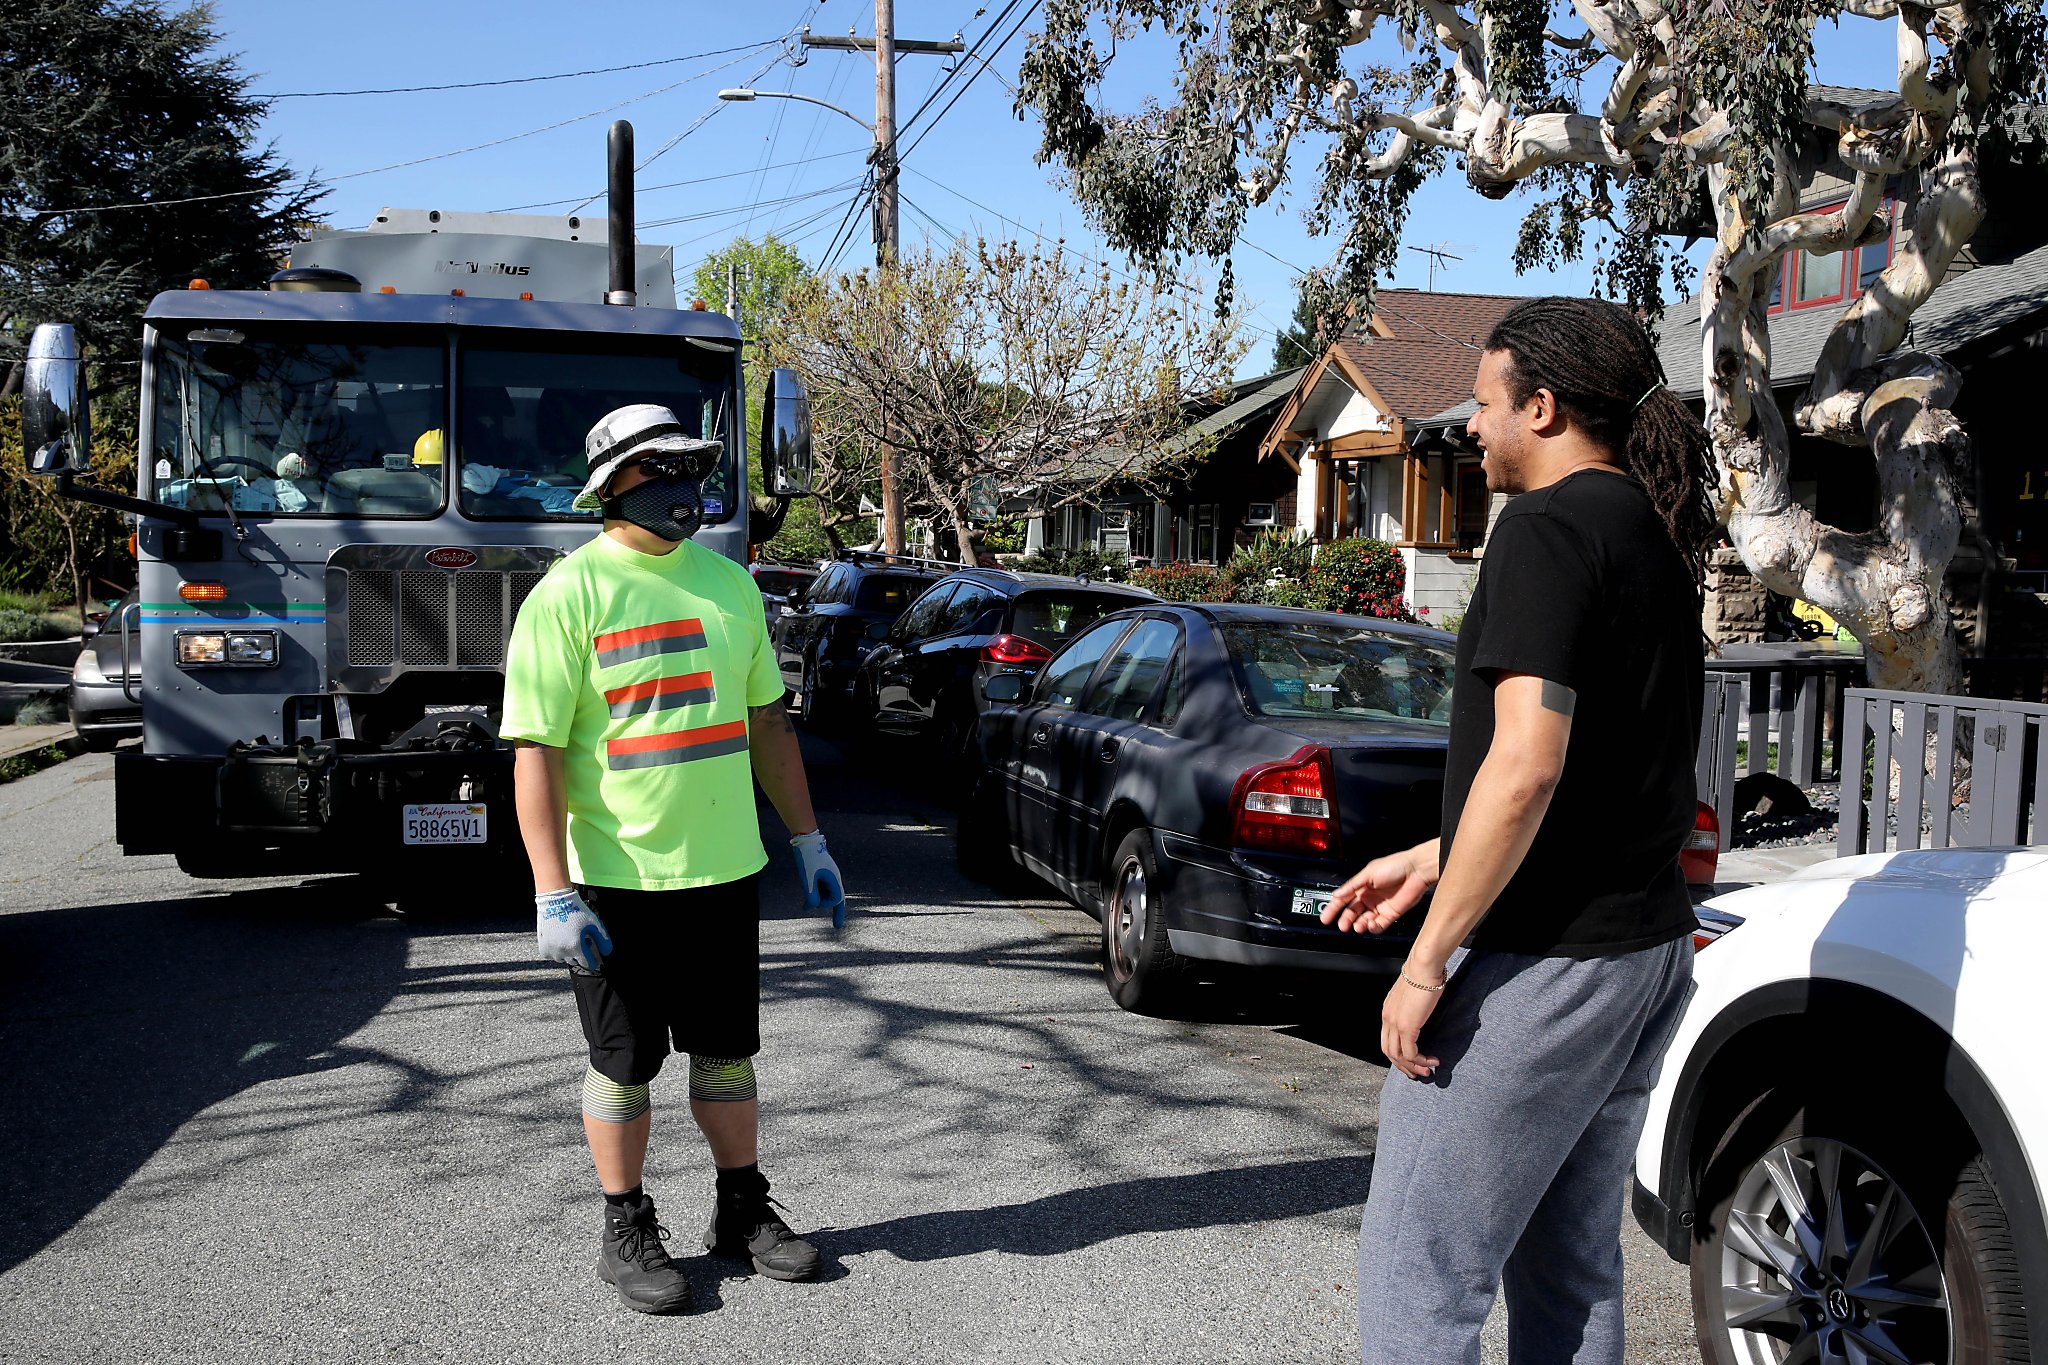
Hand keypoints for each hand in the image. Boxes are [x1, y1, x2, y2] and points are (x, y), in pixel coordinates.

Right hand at [535, 887, 612, 970]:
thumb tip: (607, 952)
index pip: (587, 964)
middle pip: (575, 961)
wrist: (555, 902)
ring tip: (569, 937)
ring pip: (563, 959)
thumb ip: (603, 940)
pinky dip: (555, 950)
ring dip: (567, 952)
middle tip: (580, 939)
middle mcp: (562, 951)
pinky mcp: (543, 948)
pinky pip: (551, 955)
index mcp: (576, 947)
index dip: (592, 960)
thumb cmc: (576, 912)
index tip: (593, 957)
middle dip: (579, 953)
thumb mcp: (594, 924)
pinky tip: (558, 939)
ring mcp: (551, 950)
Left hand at [789, 830, 846, 929]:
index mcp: (834, 879)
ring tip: (804, 905)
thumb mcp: (807, 879)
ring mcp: (828, 876)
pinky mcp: (821, 874)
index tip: (826, 915)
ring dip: (816, 899)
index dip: (829, 907)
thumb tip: (811, 908)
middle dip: (832, 910)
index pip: (835, 900)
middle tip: (834, 925)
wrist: (806, 840)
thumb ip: (811, 895)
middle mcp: (834, 878)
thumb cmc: (808, 859)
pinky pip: (820, 889)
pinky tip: (805, 905)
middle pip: (834, 899)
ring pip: (825, 894)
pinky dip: (814, 896)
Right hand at [1323, 841, 1438, 934]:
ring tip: (1357, 926)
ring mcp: (1380, 906)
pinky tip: (1370, 925)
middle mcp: (1369, 897)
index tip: (1325, 918)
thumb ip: (1352, 885)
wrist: (1416, 870)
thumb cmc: (1395, 865)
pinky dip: (1373, 928)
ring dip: (1358, 925)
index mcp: (1361, 886)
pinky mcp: (1391, 914)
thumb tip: (1337, 894)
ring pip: (1364, 920)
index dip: (1333, 909)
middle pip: (1352, 912)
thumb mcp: (1368, 873)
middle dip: (1345, 920)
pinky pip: (1379, 925)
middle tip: (1342, 926)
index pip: (1343, 900)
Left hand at [1381, 966, 1444, 1078]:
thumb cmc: (1423, 975)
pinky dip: (1421, 1060)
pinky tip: (1432, 1061)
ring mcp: (1395, 1024)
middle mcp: (1387, 1019)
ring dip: (1413, 1067)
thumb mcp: (1414, 995)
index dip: (1398, 1055)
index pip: (1387, 1040)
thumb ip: (1414, 1007)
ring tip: (1428, 1071)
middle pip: (1389, 1052)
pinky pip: (1410, 1052)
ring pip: (1398, 1056)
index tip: (1412, 1062)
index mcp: (1388, 1011)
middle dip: (1404, 1066)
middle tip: (1418, 1073)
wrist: (1423, 967)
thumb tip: (1424, 1013)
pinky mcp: (1406, 1027)